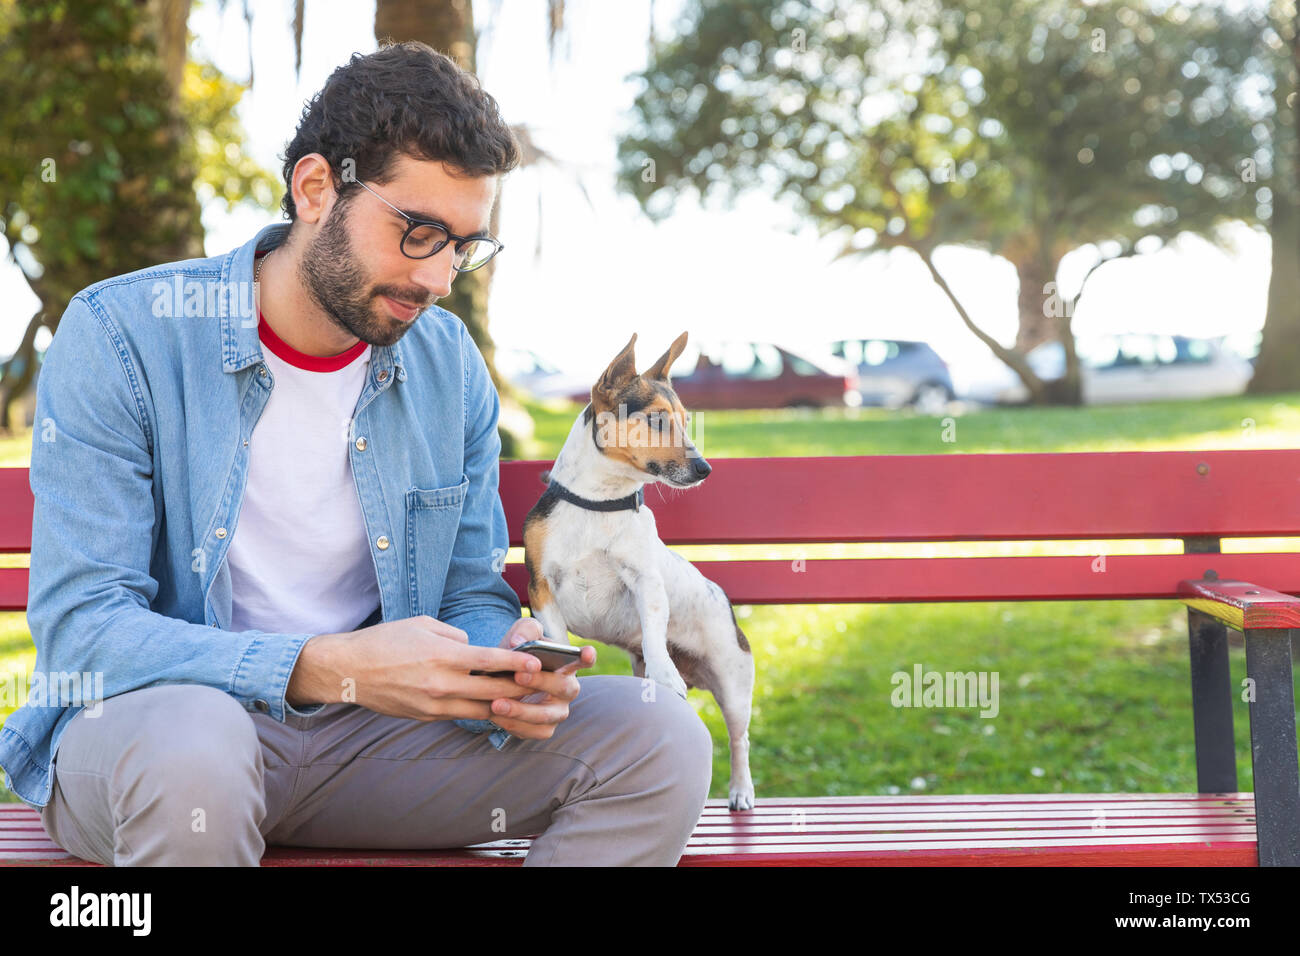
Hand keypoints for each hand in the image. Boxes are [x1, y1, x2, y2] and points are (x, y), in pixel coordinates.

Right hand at [290, 616, 545, 721]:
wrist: (349, 670)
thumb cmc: (386, 640)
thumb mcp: (423, 625)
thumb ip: (455, 636)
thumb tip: (473, 648)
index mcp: (443, 656)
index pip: (491, 661)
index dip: (518, 664)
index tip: (539, 663)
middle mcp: (441, 684)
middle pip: (493, 691)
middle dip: (521, 689)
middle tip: (542, 686)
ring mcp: (434, 705)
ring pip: (481, 709)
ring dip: (505, 704)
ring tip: (526, 699)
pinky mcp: (426, 717)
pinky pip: (462, 714)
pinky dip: (481, 710)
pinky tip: (495, 705)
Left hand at [486, 617, 596, 739]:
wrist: (501, 680)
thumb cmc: (518, 655)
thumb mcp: (520, 635)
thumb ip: (524, 631)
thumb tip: (518, 642)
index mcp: (567, 664)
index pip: (584, 660)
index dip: (587, 657)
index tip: (587, 653)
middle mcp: (568, 689)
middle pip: (562, 687)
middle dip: (540, 682)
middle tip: (518, 676)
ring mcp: (558, 711)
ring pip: (545, 715)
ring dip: (520, 710)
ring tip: (497, 704)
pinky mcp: (545, 728)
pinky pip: (532, 731)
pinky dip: (513, 724)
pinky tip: (495, 715)